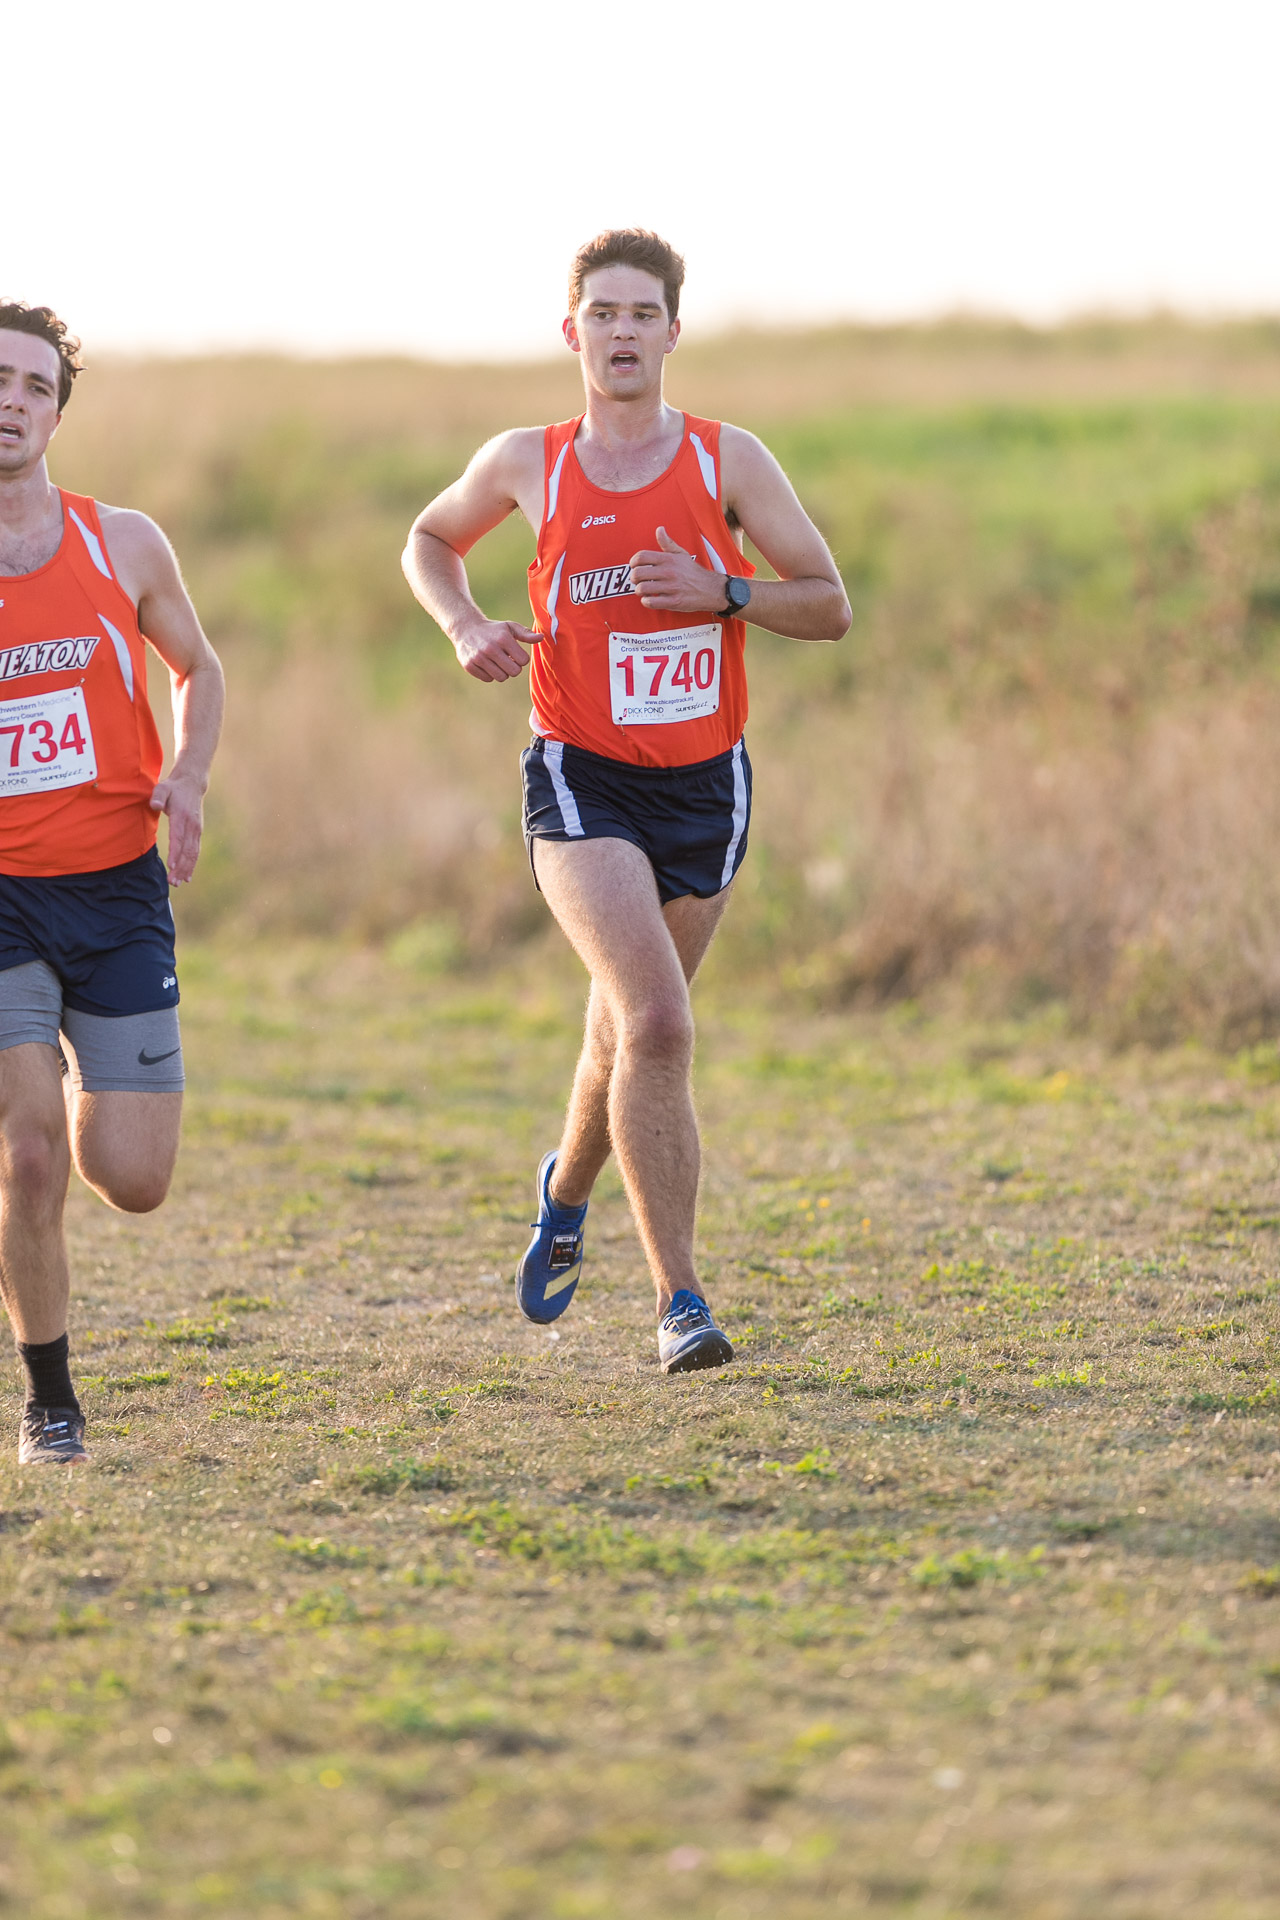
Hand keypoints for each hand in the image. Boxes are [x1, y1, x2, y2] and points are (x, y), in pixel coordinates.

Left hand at [150, 769, 205, 884]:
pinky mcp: (197, 833)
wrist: (192, 783)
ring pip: (192, 854)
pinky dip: (191, 865)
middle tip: (172, 882)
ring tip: (178, 883)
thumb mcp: (163, 787)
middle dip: (180, 867)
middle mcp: (192, 826)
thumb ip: (158, 796)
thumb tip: (156, 805)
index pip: (179, 838)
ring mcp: (197, 830)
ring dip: (186, 869)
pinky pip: (195, 852)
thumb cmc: (173, 787)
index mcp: (183, 816)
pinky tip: (187, 877)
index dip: (175, 853)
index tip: (170, 866)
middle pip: (187, 850)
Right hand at [453, 618, 544, 682]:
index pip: (523, 661)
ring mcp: (479, 658)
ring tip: (496, 661)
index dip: (521, 658)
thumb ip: (526, 634)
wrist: (465, 628)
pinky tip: (486, 663)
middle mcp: (490, 648)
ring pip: (501, 677)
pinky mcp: (469, 665)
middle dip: (513, 667)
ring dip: (502, 671)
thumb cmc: (492, 630)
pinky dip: (489, 674)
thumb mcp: (509, 627)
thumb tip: (541, 638)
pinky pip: (488, 679)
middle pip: (514, 672)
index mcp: (503, 638)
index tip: (514, 653)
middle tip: (506, 659)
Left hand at [628, 527, 724, 613]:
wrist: (711, 589)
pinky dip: (647, 601)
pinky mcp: (674, 601)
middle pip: (638, 573)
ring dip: (639, 591)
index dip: (633, 562)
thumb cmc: (693, 572)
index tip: (634, 567)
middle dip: (634, 578)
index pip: (641, 557)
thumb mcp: (681, 554)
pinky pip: (651, 602)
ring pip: (642, 589)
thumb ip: (667, 543)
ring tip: (644, 590)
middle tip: (638, 580)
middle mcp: (669, 572)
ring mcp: (671, 587)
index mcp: (669, 559)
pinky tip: (651, 599)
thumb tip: (659, 530)